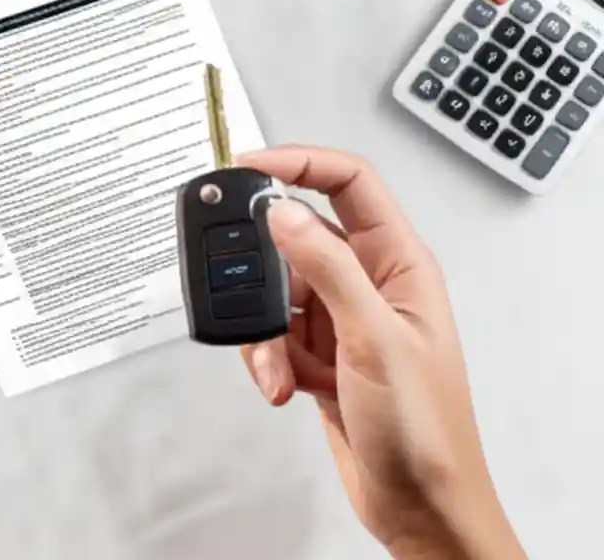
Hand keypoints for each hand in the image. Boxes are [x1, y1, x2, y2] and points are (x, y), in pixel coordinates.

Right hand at [235, 146, 521, 559]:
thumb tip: (284, 213)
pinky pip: (273, 336)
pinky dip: (266, 360)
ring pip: (276, 293)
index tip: (248, 166)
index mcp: (400, 264)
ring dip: (264, 330)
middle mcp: (370, 285)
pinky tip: (284, 385)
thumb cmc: (425, 430)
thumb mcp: (374, 338)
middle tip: (242, 285)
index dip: (299, 163)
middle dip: (264, 269)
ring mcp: (342, 321)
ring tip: (279, 365)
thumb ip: (327, 268)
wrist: (419, 505)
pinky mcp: (319, 355)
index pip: (350, 183)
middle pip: (297, 239)